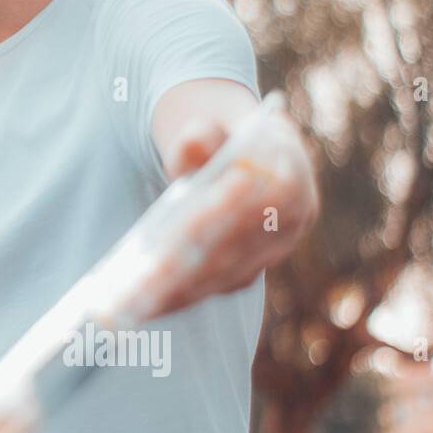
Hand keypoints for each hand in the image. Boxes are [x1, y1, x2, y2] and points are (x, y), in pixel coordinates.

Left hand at [143, 104, 319, 318]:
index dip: (215, 216)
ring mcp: (277, 247)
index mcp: (289, 173)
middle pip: (238, 245)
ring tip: (138, 300)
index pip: (251, 201)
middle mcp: (294, 217)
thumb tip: (193, 147)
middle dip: (190, 265)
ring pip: (228, 273)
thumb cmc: (216, 141)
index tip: (176, 233)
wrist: (237, 150)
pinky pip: (219, 285)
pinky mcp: (256, 267)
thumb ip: (200, 135)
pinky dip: (184, 294)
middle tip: (145, 280)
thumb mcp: (206, 129)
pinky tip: (148, 303)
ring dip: (184, 289)